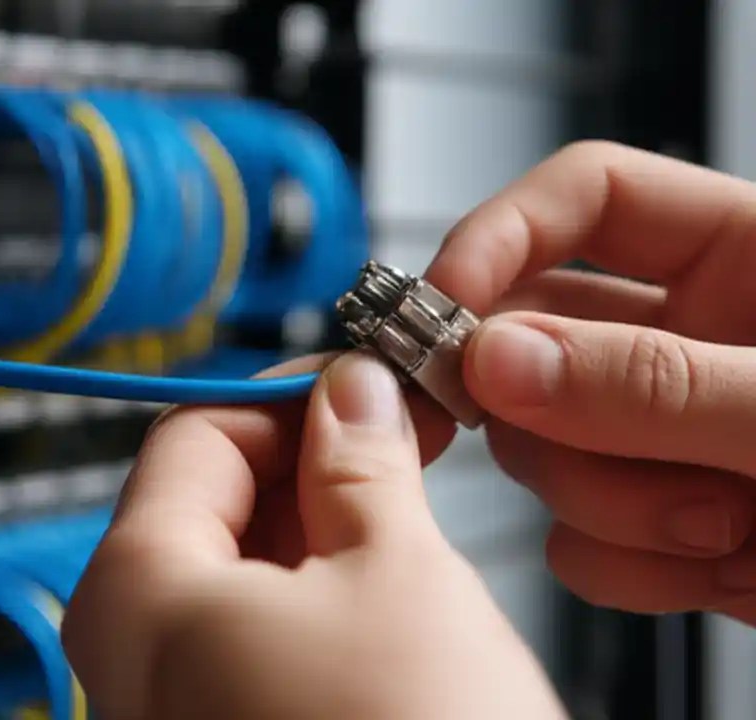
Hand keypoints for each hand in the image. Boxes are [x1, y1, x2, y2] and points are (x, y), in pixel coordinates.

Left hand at [61, 354, 564, 719]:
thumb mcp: (397, 573)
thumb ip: (361, 464)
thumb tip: (351, 397)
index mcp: (138, 592)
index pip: (192, 434)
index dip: (286, 395)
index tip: (360, 382)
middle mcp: (130, 659)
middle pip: (208, 505)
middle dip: (309, 462)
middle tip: (400, 435)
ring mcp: (172, 713)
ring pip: (238, 576)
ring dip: (322, 529)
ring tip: (410, 507)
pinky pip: (254, 645)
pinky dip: (318, 601)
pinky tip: (387, 592)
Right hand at [426, 140, 755, 620]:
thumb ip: (661, 383)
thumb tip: (502, 360)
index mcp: (747, 263)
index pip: (585, 201)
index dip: (500, 234)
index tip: (443, 304)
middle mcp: (692, 346)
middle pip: (533, 339)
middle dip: (542, 404)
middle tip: (546, 432)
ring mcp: (672, 441)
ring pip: (546, 451)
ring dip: (613, 500)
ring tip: (728, 523)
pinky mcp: (669, 527)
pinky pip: (582, 541)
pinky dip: (634, 567)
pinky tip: (724, 568)